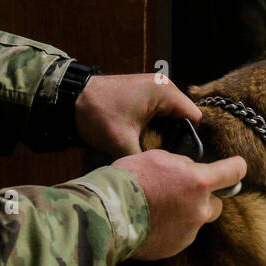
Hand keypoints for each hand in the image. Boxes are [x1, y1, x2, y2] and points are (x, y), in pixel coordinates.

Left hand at [74, 73, 201, 156]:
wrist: (70, 96)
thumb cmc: (99, 114)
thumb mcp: (121, 142)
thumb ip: (143, 160)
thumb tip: (156, 178)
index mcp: (166, 93)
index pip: (194, 118)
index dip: (191, 141)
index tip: (181, 160)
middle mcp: (164, 87)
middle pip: (183, 119)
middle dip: (177, 140)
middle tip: (167, 161)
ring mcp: (154, 89)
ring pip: (171, 118)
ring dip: (165, 135)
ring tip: (157, 155)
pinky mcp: (144, 94)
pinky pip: (159, 114)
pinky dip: (155, 128)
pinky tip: (146, 143)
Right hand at [112, 150, 247, 259]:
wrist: (107, 213)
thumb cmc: (130, 179)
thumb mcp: (158, 157)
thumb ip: (182, 164)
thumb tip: (191, 169)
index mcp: (199, 182)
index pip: (233, 172)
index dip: (237, 167)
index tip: (238, 166)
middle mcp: (200, 209)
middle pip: (216, 203)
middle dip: (204, 198)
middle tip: (181, 192)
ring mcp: (189, 232)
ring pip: (196, 220)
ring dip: (186, 214)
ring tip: (159, 208)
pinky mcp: (174, 248)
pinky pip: (180, 235)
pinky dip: (171, 229)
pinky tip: (151, 222)